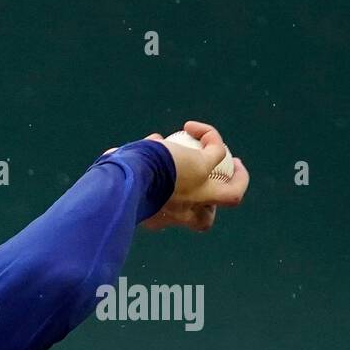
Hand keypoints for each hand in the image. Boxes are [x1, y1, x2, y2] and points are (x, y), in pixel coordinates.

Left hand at [103, 121, 249, 232]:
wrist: (125, 180)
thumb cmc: (114, 184)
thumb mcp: (113, 180)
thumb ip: (117, 168)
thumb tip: (114, 152)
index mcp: (158, 219)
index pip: (173, 223)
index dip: (178, 211)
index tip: (176, 191)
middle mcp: (180, 213)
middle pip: (206, 222)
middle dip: (207, 211)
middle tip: (210, 188)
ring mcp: (197, 192)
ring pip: (233, 193)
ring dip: (236, 175)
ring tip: (218, 149)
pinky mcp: (202, 167)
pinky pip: (217, 150)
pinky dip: (209, 136)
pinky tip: (191, 127)